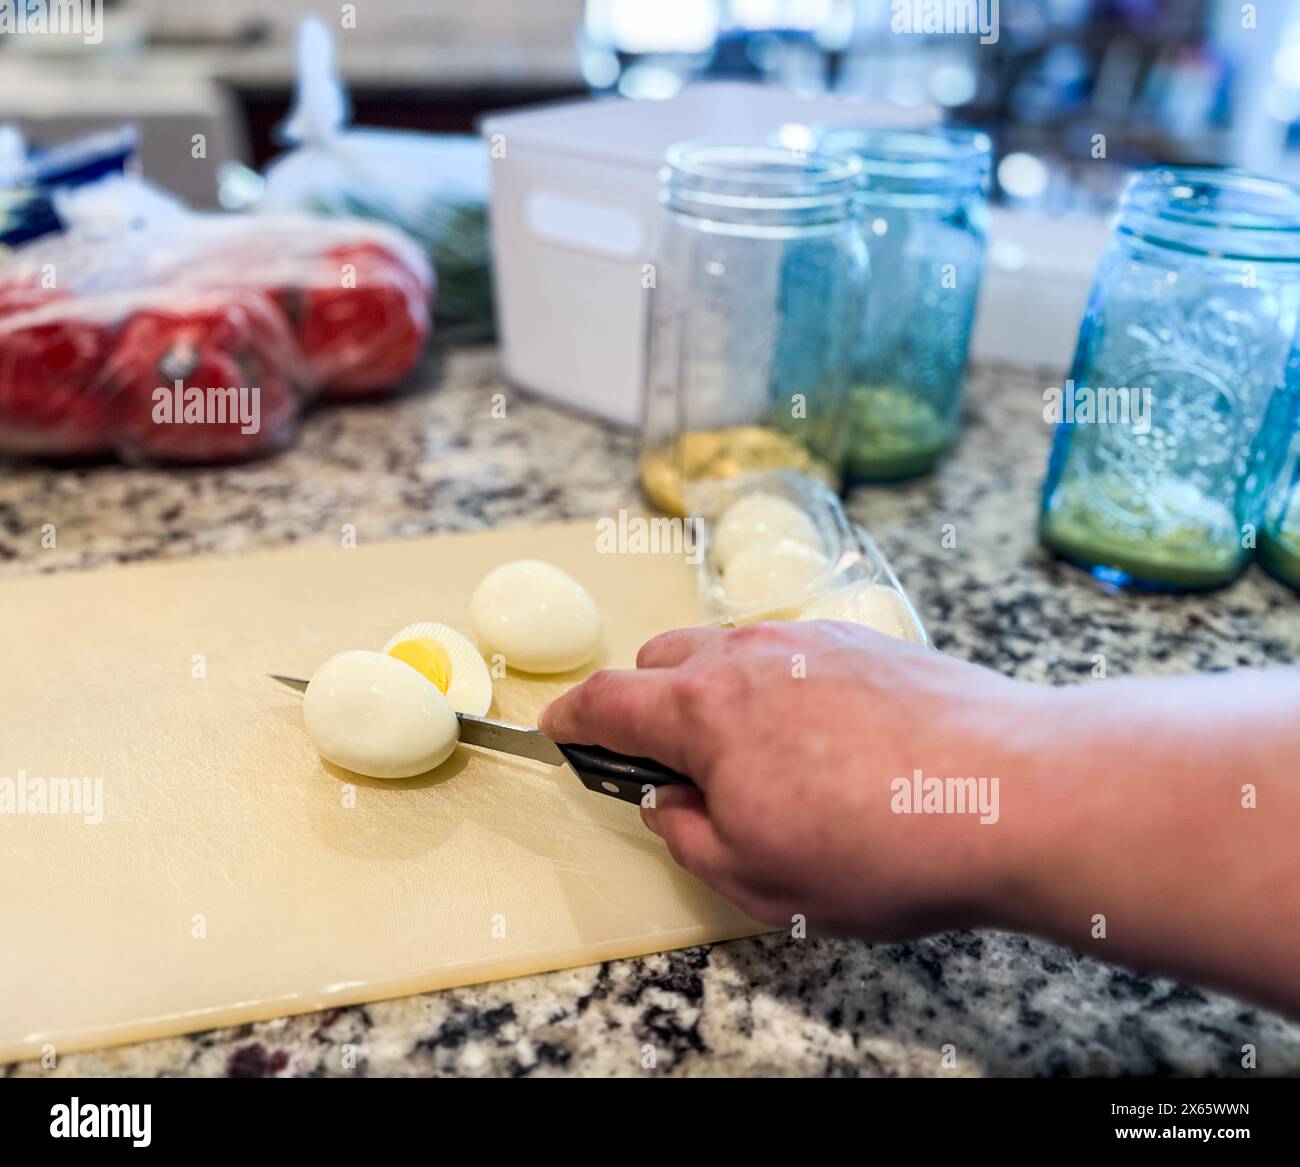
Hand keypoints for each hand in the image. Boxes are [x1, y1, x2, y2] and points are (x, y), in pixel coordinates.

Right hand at [540, 622, 1053, 938]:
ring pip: (729, 650)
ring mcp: (812, 639)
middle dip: (645, 703)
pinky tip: (819, 737)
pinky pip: (792, 652)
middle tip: (669, 763)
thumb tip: (668, 803)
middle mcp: (750, 656)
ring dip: (713, 691)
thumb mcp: (758, 877)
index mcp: (703, 710)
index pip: (608, 701)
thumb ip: (688, 834)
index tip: (561, 731)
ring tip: (753, 756)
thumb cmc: (884, 845)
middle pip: (663, 659)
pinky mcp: (868, 640)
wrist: (1015, 793)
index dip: (573, 719)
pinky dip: (776, 685)